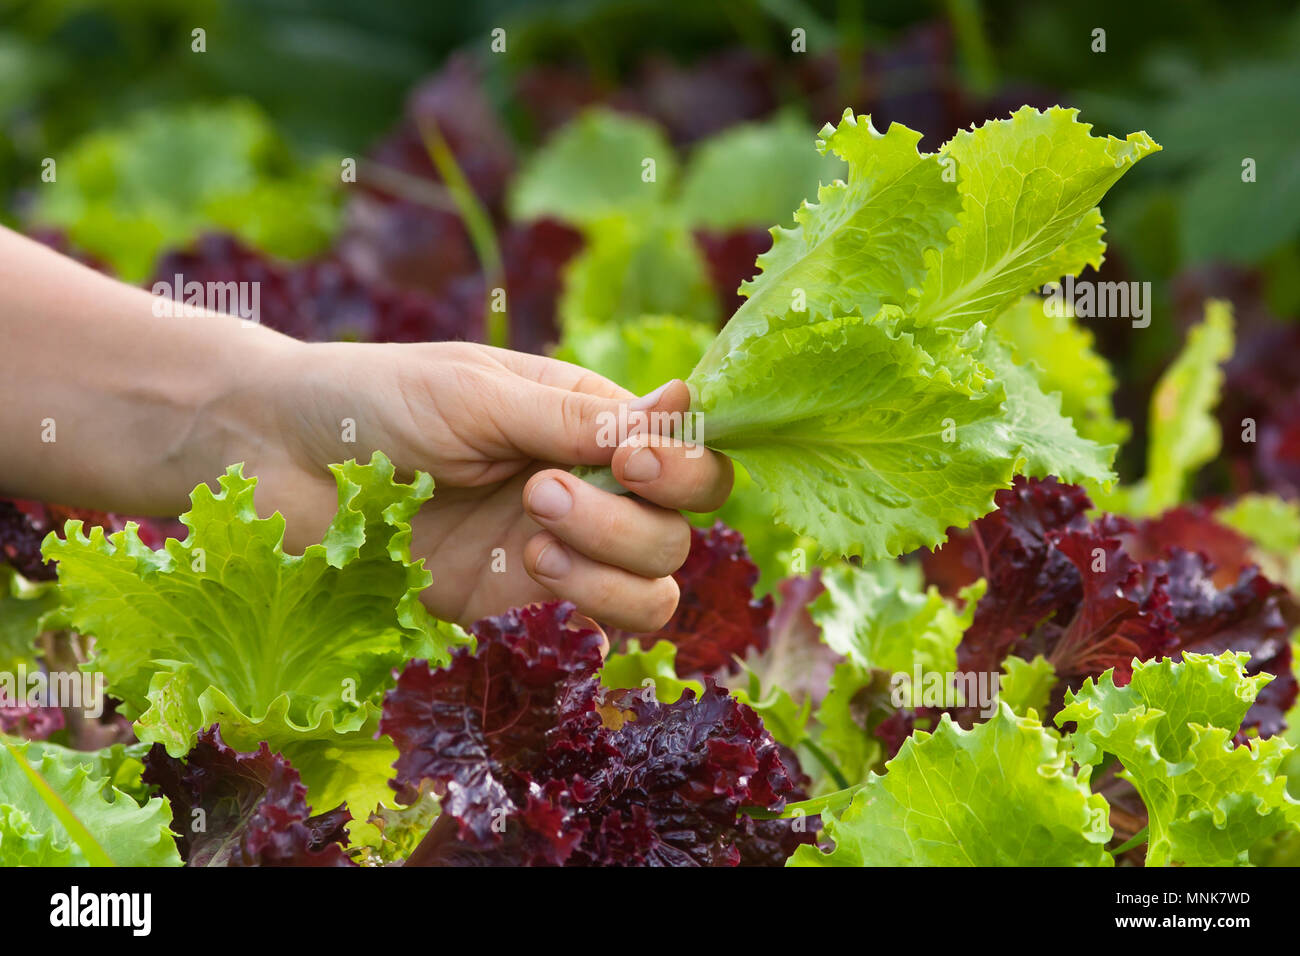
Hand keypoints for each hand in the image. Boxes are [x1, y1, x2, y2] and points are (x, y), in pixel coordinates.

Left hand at [228, 340, 733, 631]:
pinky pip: (604, 617)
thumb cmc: (374, 400)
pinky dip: (595, 599)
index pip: (685, 446)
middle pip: (680, 520)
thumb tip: (686, 402)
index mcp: (584, 414)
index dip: (684, 460)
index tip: (633, 458)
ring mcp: (556, 542)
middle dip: (631, 514)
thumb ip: (577, 418)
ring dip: (613, 559)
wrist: (275, 459)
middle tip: (540, 490)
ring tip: (532, 535)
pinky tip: (530, 566)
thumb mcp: (479, 395)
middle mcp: (585, 479)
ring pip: (656, 577)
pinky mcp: (516, 596)